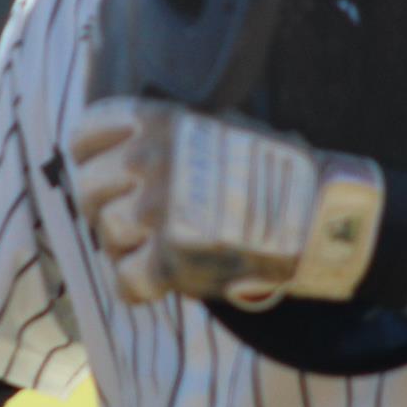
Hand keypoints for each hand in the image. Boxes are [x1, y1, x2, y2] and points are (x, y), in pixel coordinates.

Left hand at [68, 97, 382, 307]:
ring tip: (155, 247)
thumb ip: (172, 133)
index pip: (86, 134)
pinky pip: (124, 279)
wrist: (319, 217)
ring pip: (106, 232)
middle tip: (134, 219)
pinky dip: (139, 285)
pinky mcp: (169, 262)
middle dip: (105, 205)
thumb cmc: (278, 169)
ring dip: (126, 245)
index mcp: (160, 121)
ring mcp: (157, 212)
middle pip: (88, 188)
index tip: (103, 170)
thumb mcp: (223, 125)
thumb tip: (132, 141)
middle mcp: (150, 161)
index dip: (91, 157)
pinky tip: (160, 279)